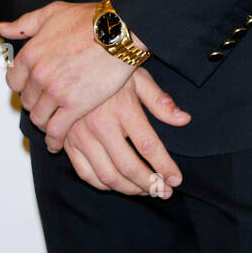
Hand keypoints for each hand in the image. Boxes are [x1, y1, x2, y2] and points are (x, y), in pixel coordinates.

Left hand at [0, 1, 150, 146]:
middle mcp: (39, 74)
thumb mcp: (52, 13)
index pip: (14, 81)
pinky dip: (54, 140)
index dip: (23, 86)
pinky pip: (56, 131)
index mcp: (31, 53)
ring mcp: (56, 92)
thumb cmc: (89, 19)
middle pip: (27, 101)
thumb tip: (3, 29)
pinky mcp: (75, 106)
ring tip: (52, 123)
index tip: (31, 88)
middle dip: (35, 103)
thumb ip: (25, 24)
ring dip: (44, 122)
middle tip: (46, 105)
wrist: (119, 31)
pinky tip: (56, 143)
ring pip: (39, 118)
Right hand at [59, 68, 190, 196]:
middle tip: (164, 192)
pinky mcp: (67, 141)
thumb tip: (184, 119)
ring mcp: (81, 134)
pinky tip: (118, 184)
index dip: (164, 167)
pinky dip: (103, 185)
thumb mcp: (139, 78)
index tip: (176, 180)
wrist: (73, 60)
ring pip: (107, 176)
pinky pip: (85, 173)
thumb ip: (160, 101)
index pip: (149, 146)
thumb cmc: (110, 69)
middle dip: (150, 185)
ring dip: (129, 189)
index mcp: (122, 107)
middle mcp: (100, 123)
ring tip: (145, 191)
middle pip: (128, 166)